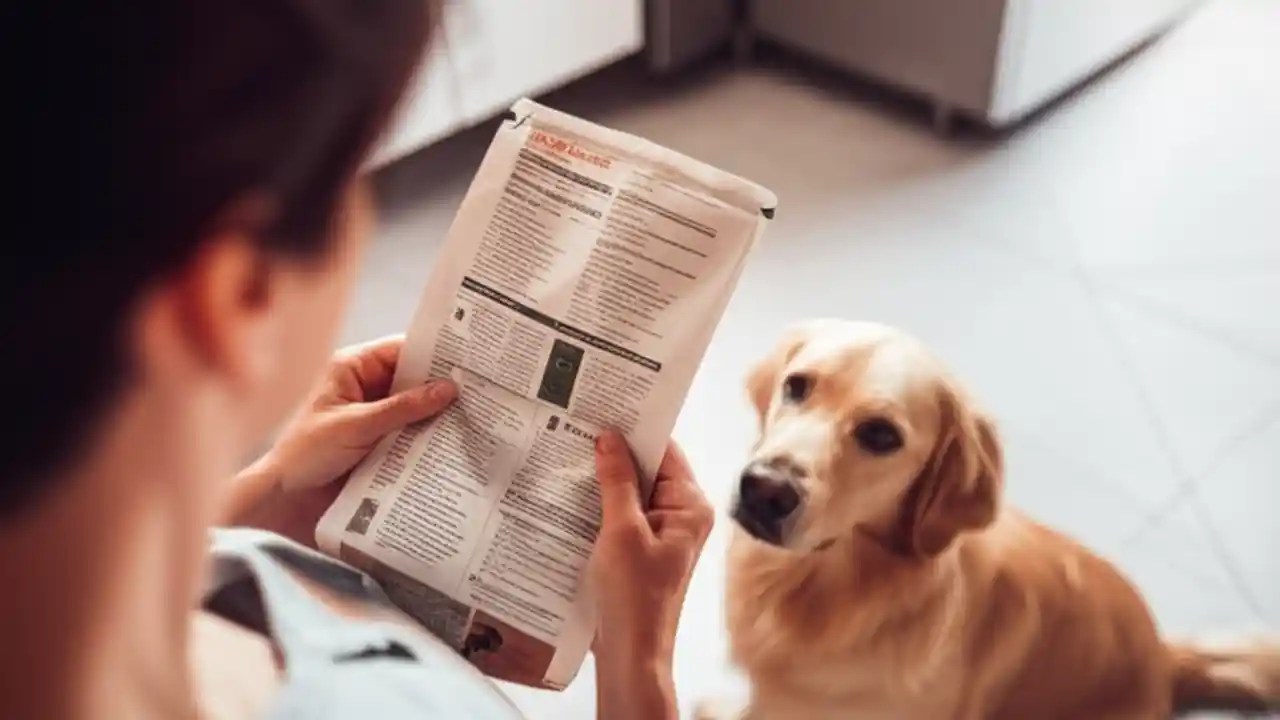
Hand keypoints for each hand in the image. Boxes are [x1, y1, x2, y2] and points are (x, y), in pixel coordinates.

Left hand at [225, 336, 455, 545]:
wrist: (286, 500)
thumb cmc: (307, 454)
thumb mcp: (356, 426)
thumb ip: (403, 408)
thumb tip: (448, 388)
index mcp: (354, 368)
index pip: (402, 350)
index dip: (435, 353)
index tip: (469, 360)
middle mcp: (367, 387)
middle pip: (414, 379)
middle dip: (442, 386)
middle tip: (483, 391)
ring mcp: (376, 415)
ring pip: (417, 408)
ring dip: (439, 415)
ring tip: (478, 416)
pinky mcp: (383, 442)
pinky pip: (413, 433)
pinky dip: (430, 437)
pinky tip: (455, 442)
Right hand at [591, 431, 713, 719]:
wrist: (631, 652)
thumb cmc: (634, 597)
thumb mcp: (622, 531)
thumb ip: (616, 481)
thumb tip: (609, 438)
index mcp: (690, 506)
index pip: (665, 451)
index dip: (636, 428)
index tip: (606, 406)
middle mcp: (682, 515)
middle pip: (648, 468)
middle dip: (615, 451)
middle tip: (578, 424)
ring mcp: (662, 533)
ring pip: (631, 490)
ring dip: (603, 478)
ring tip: (569, 451)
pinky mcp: (641, 549)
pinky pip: (621, 513)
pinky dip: (599, 502)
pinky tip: (571, 492)